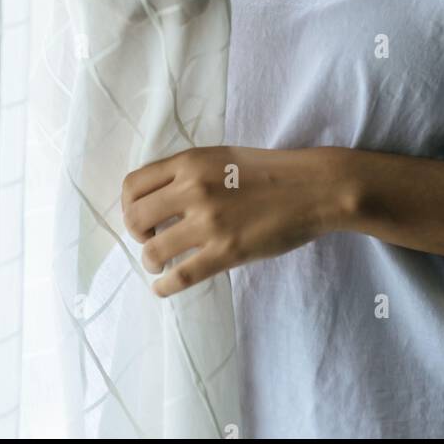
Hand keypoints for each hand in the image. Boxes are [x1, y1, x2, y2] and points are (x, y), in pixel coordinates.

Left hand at [121, 144, 346, 297]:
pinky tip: (165, 286)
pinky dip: (164, 287)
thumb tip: (156, 198)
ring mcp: (210, 222)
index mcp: (191, 162)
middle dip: (137, 235)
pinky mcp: (226, 252)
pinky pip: (179, 277)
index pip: (133, 186)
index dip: (129, 206)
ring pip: (152, 252)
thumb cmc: (270, 171)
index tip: (142, 217)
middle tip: (152, 240)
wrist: (314, 187)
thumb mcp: (223, 157)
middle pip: (135, 219)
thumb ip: (189, 172)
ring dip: (151, 262)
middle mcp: (194, 188)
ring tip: (162, 264)